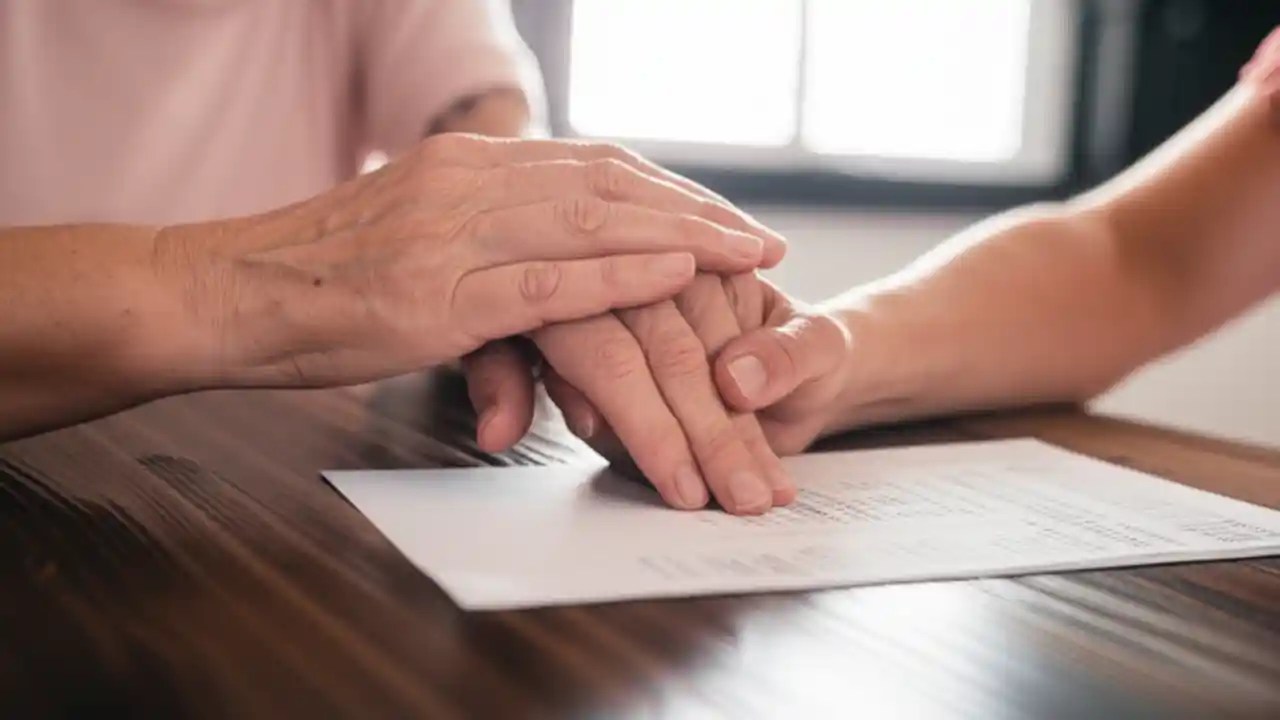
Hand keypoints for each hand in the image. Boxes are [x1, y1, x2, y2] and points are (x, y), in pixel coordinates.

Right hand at [154, 133, 782, 387]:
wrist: (226, 293)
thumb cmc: (319, 279)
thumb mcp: (411, 240)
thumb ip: (482, 247)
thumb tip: (539, 281)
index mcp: (466, 165)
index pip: (592, 166)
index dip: (668, 190)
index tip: (723, 214)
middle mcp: (469, 183)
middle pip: (610, 185)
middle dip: (698, 211)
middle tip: (764, 239)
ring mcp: (455, 235)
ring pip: (592, 222)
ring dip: (682, 237)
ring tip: (747, 256)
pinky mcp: (439, 294)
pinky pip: (546, 281)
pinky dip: (618, 273)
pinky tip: (673, 275)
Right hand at [537, 274, 851, 470]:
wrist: (806, 378)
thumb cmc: (811, 352)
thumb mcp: (823, 346)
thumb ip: (790, 352)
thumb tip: (735, 376)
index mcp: (702, 266)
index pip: (694, 342)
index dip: (716, 416)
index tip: (747, 470)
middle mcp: (652, 290)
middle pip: (659, 366)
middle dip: (701, 443)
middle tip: (741, 498)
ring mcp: (618, 331)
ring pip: (621, 387)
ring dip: (660, 453)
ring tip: (703, 500)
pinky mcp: (599, 375)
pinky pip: (588, 404)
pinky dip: (619, 443)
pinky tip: (653, 477)